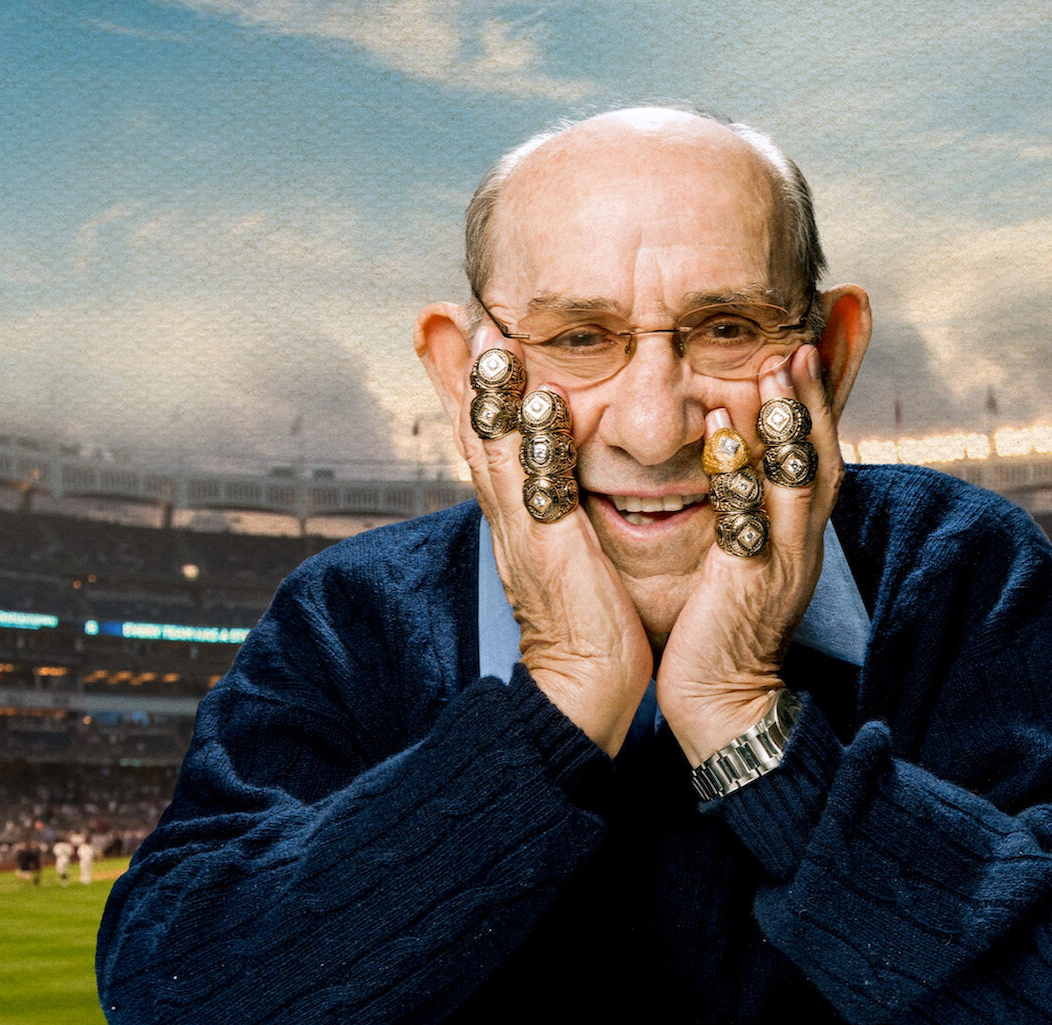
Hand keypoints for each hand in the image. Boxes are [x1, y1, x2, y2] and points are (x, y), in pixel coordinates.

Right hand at [430, 322, 653, 756]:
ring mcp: (521, 526)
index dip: (474, 388)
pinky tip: (538, 396)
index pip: (486, 438)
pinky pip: (531, 478)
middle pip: (475, 430)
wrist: (583, 684)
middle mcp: (509, 513)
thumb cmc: (589, 620)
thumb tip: (564, 481)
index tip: (472, 333)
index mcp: (515, 513)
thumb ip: (565, 510)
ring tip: (488, 334)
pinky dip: (530, 435)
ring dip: (488, 391)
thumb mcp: (569, 553)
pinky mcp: (546, 544)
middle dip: (468, 374)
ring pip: (493, 445)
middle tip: (462, 313)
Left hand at [656, 345, 841, 764]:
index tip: (809, 344)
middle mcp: (798, 541)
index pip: (813, 456)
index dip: (817, 403)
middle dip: (819, 394)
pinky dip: (741, 467)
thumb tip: (729, 466)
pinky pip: (754, 513)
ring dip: (795, 417)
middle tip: (809, 332)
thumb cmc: (717, 635)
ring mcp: (782, 560)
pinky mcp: (751, 581)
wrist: (722, 706)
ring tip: (782, 361)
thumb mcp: (739, 563)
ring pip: (802, 476)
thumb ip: (740, 515)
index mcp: (793, 536)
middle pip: (822, 454)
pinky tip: (720, 428)